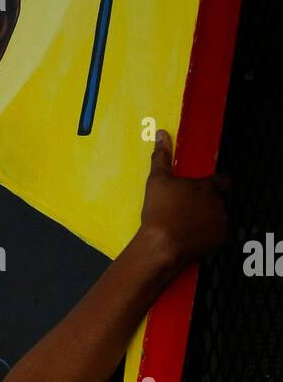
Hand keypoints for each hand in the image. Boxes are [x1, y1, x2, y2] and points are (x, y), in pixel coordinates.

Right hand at [139, 130, 227, 269]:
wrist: (161, 245)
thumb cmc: (160, 213)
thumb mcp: (157, 180)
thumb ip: (162, 157)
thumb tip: (162, 136)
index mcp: (207, 187)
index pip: (223, 180)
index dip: (216, 183)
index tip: (205, 188)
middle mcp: (218, 203)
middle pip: (218, 200)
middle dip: (206, 204)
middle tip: (186, 209)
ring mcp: (221, 222)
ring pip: (217, 218)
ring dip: (206, 219)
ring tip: (185, 224)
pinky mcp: (219, 240)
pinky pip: (216, 236)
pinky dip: (206, 236)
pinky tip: (189, 236)